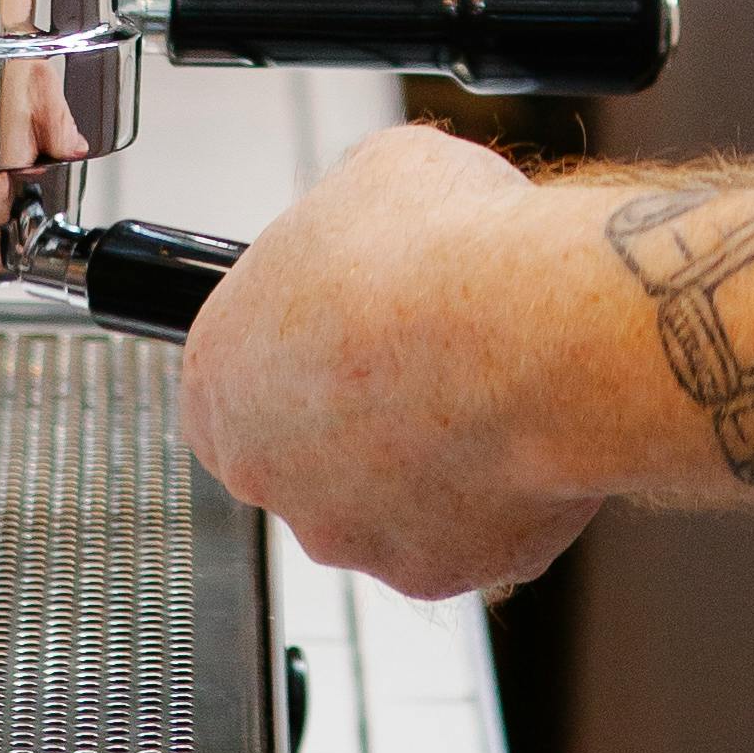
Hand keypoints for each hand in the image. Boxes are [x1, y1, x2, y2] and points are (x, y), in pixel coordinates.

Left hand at [181, 121, 612, 602]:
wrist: (533, 331)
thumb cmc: (445, 251)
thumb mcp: (374, 178)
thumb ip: (347, 229)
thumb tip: (375, 232)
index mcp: (220, 374)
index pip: (232, 380)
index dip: (298, 346)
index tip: (346, 319)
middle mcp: (266, 473)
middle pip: (304, 451)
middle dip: (361, 410)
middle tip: (425, 349)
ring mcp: (347, 534)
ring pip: (384, 498)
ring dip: (426, 452)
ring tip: (489, 380)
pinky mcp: (433, 573)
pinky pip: (463, 531)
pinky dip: (493, 491)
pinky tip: (523, 425)